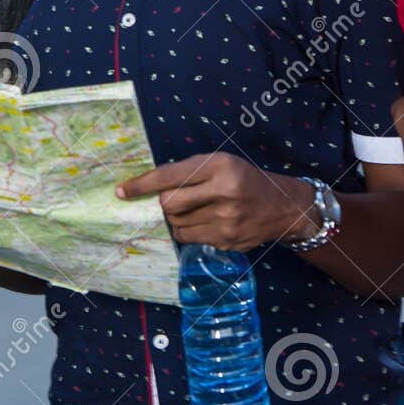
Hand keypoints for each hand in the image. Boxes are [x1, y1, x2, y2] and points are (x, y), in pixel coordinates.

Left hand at [116, 152, 316, 251]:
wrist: (282, 206)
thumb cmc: (245, 178)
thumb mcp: (221, 163)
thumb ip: (189, 172)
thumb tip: (150, 188)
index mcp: (219, 167)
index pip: (170, 176)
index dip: (142, 184)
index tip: (121, 191)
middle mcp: (223, 193)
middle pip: (169, 204)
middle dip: (164, 203)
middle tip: (172, 200)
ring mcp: (226, 221)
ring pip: (176, 224)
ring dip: (176, 218)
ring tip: (195, 209)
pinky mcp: (226, 241)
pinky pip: (190, 239)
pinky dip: (188, 230)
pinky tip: (205, 222)